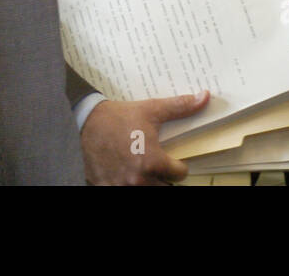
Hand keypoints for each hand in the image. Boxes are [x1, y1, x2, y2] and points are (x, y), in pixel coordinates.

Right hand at [80, 91, 209, 184]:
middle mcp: (137, 180)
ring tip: (143, 168)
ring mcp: (120, 187)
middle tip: (157, 163)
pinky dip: (127, 184)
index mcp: (152, 162)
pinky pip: (123, 190)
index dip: (179, 165)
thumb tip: (204, 97)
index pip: (179, 175)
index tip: (173, 158)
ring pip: (147, 191)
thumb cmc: (118, 117)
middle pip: (164, 187)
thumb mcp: (151, 109)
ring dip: (148, 182)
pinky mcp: (105, 188)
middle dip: (163, 176)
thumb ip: (180, 107)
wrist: (83, 122)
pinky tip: (125, 171)